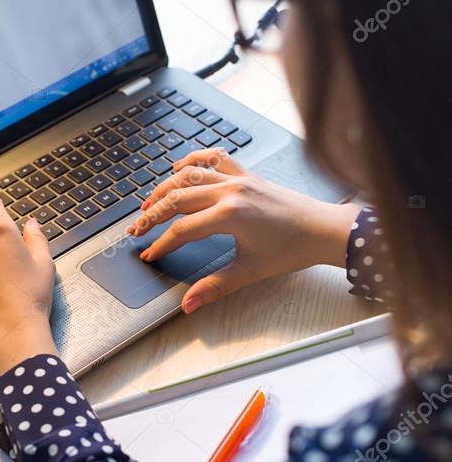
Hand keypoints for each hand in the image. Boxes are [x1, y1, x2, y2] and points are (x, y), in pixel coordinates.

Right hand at [127, 148, 359, 314]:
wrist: (323, 230)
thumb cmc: (293, 248)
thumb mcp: (250, 271)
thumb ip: (215, 286)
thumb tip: (189, 304)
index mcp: (231, 215)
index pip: (182, 229)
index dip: (162, 243)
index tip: (150, 253)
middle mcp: (231, 191)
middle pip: (178, 197)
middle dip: (153, 214)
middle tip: (137, 228)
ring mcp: (239, 179)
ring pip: (190, 175)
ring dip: (166, 187)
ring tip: (149, 202)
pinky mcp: (247, 174)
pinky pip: (214, 158)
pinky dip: (194, 160)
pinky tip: (179, 168)